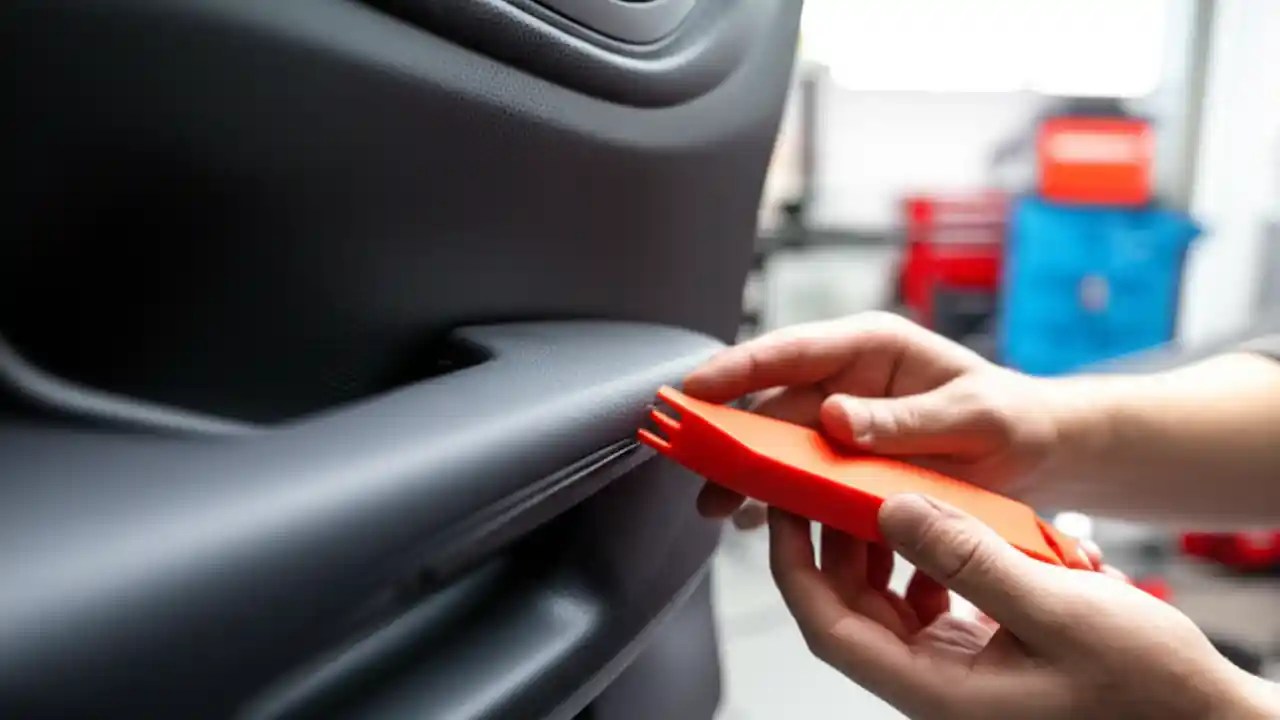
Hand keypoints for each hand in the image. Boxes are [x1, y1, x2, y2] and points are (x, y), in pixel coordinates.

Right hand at [684, 313, 1067, 519]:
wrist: (1036, 452)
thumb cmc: (1012, 420)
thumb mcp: (972, 417)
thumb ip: (906, 419)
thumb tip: (834, 416)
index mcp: (874, 348)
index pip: (792, 351)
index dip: (738, 369)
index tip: (695, 388)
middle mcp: (850, 379)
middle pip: (775, 405)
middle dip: (734, 439)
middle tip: (701, 473)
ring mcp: (846, 418)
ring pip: (781, 444)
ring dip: (751, 474)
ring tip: (721, 508)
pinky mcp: (850, 457)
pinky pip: (805, 474)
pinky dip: (782, 496)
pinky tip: (758, 520)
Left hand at [769, 495, 1278, 719]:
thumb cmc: (1147, 688)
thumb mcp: (1058, 609)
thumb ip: (970, 559)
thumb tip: (891, 509)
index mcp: (936, 690)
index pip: (828, 626)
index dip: (792, 564)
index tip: (782, 505)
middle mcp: (935, 686)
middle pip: (849, 609)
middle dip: (832, 542)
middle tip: (830, 479)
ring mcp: (958, 674)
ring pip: (886, 604)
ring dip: (880, 549)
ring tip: (886, 494)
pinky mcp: (983, 658)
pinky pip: (929, 606)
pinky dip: (926, 563)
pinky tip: (948, 531)